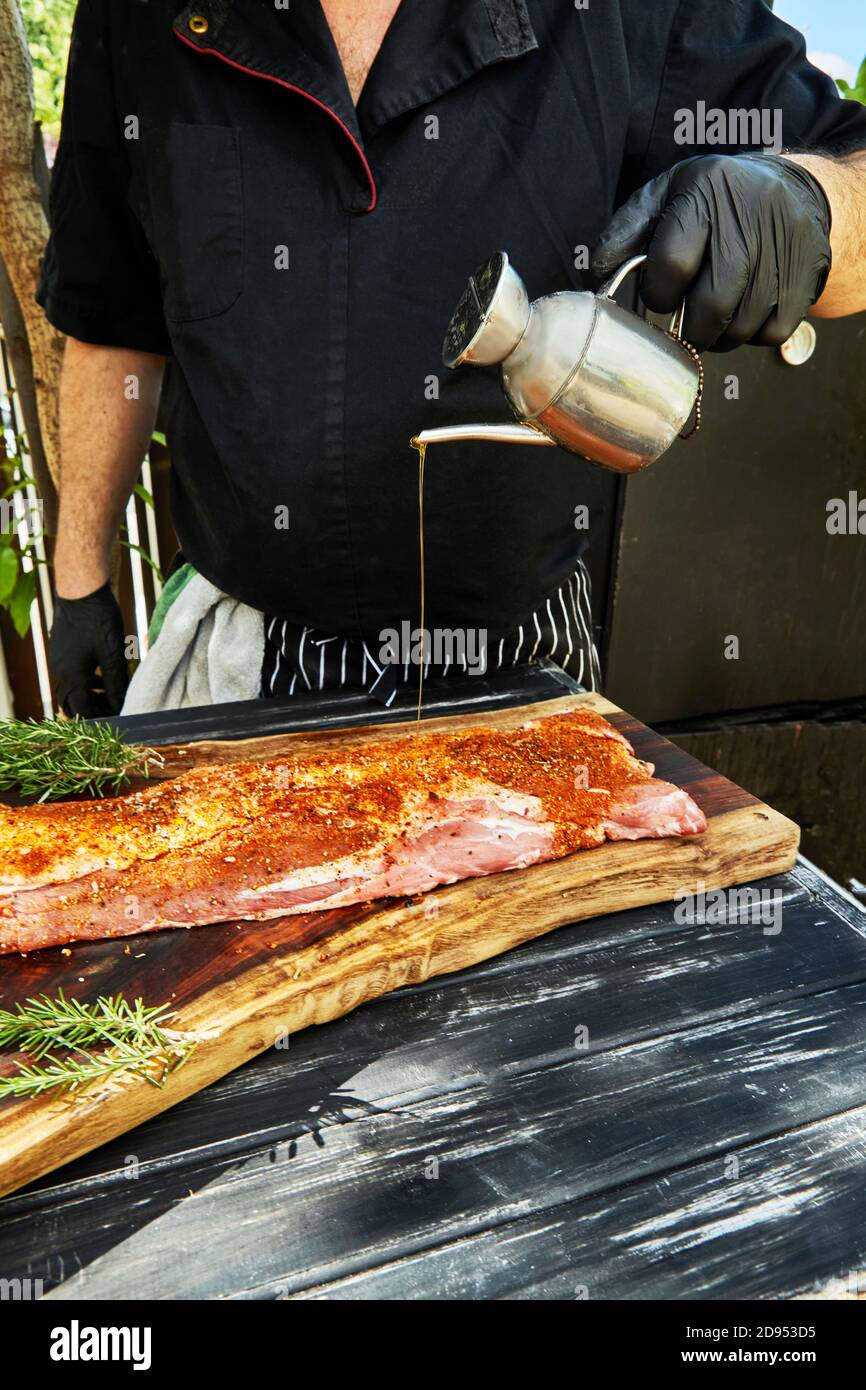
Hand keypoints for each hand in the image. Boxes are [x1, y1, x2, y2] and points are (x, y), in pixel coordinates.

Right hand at [49, 582, 129, 716]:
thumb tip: (122, 706)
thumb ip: (117, 683)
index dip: (100, 718)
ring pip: (71, 690)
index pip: (82, 711)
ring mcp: (58, 661)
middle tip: (114, 707)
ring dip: (90, 696)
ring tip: (111, 691)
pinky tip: (102, 674)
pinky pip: (70, 676)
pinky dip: (85, 682)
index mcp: (71, 676)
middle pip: (72, 704)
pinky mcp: (61, 652)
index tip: (118, 716)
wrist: (80, 591)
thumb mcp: (112, 655)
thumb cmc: (98, 619)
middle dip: (93, 710)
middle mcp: (60, 672)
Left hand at [592, 153, 831, 351]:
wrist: (792, 188)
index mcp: (705, 193)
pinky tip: (744, 316)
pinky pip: (774, 331)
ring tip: (713, 321)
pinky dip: (753, 336)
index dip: (659, 293)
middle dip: (691, 329)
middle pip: (712, 304)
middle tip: (685, 327)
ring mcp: (783, 246)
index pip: (672, 264)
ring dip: (720, 337)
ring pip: (743, 324)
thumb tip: (600, 272)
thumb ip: (628, 230)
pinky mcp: (808, 272)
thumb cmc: (715, 200)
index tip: (661, 295)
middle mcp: (749, 217)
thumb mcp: (668, 195)